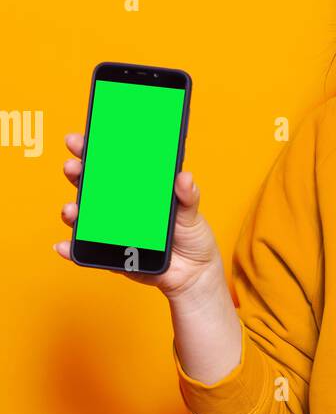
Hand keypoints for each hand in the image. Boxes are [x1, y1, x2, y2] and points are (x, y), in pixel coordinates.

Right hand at [54, 131, 224, 300]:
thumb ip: (187, 195)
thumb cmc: (191, 237)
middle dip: (76, 173)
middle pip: (90, 185)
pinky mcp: (111, 254)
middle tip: (73, 167)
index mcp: (137, 189)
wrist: (194, 274)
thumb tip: (184, 177)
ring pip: (84, 217)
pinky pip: (87, 251)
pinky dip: (71, 249)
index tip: (82, 139)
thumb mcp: (191, 212)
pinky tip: (64, 246)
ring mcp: (111, 230)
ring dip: (71, 211)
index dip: (93, 150)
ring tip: (72, 209)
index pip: (111, 164)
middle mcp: (119, 207)